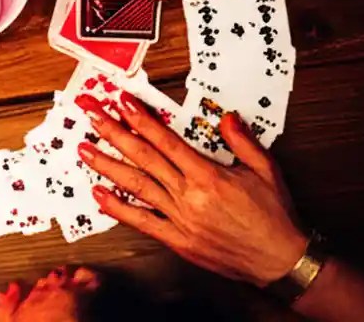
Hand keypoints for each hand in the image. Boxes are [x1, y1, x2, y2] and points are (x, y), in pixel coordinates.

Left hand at [78, 92, 307, 286]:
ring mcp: (180, 219)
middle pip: (143, 158)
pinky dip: (118, 209)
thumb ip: (243, 141)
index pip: (166, 141)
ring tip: (84, 150)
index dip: (141, 121)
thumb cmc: (274, 216)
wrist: (279, 261)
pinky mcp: (177, 240)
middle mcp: (189, 196)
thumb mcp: (266, 170)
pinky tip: (98, 195)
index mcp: (208, 176)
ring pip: (135, 187)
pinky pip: (142, 222)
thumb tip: (227, 117)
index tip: (122, 103)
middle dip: (114, 134)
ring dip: (107, 166)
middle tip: (92, 115)